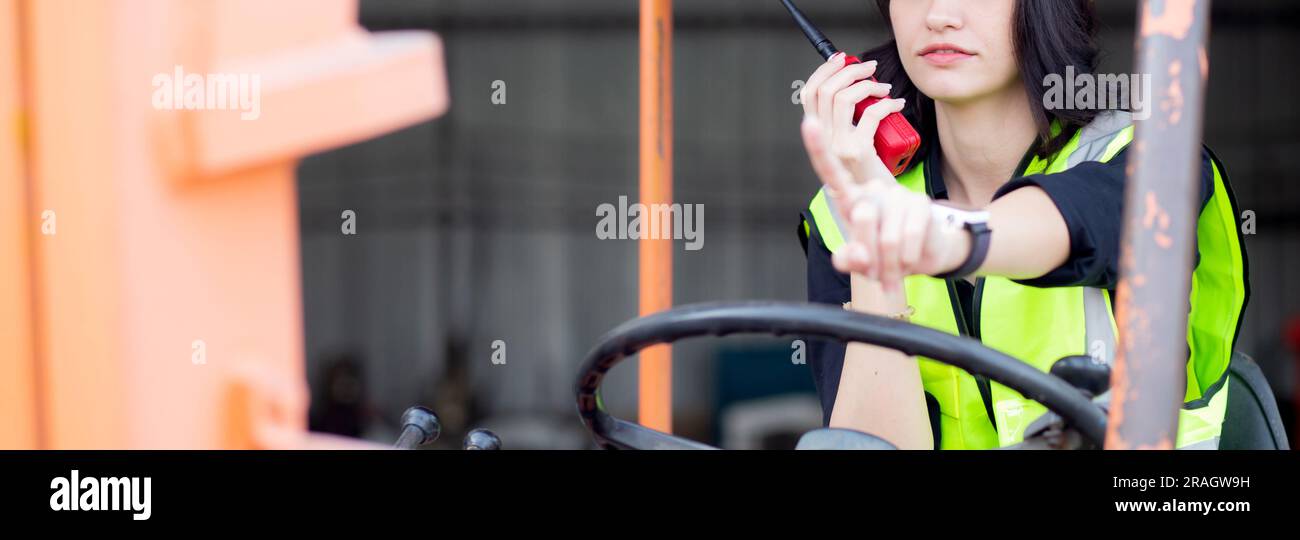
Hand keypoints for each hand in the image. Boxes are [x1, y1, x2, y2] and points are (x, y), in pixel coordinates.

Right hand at [799, 53, 905, 183]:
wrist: (880, 207)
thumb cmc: (869, 172)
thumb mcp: (850, 144)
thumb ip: (846, 121)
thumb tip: (854, 84)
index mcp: (819, 136)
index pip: (809, 94)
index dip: (823, 72)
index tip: (841, 58)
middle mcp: (823, 141)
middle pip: (826, 91)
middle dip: (850, 71)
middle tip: (870, 68)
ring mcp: (838, 147)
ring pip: (844, 98)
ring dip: (868, 84)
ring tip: (884, 87)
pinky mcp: (858, 152)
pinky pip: (870, 114)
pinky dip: (887, 104)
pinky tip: (896, 104)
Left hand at [801, 116, 971, 291]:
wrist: (917, 256)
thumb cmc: (878, 256)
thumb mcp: (857, 262)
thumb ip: (848, 261)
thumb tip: (858, 255)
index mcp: (849, 198)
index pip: (830, 172)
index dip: (819, 148)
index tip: (809, 122)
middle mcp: (870, 190)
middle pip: (860, 218)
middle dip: (868, 254)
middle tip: (875, 266)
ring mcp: (895, 194)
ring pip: (885, 236)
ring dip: (888, 262)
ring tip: (890, 266)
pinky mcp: (919, 202)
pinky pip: (908, 238)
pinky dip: (906, 258)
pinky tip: (908, 260)